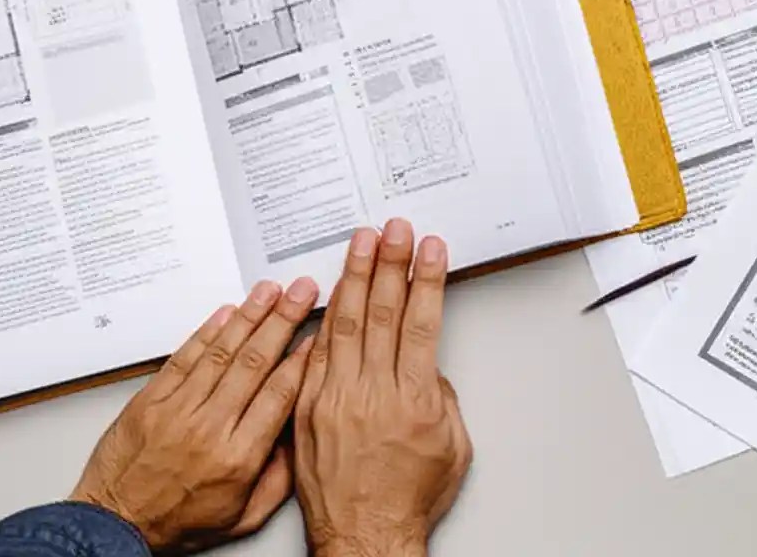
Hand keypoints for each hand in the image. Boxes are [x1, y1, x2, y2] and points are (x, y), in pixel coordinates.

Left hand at [71, 277, 320, 553]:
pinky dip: (206, 331)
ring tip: (270, 291)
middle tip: (302, 291)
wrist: (113, 525)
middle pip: (256, 362)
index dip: (301, 360)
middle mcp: (209, 428)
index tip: (317, 336)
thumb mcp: (243, 517)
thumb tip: (300, 440)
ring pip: (221, 353)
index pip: (279, 394)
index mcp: (238, 457)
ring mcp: (177, 410)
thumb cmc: (177, 522)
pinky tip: (226, 312)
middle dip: (283, 320)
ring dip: (250, 316)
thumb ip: (279, 480)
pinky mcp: (150, 400)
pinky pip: (184, 358)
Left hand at [295, 220, 472, 556]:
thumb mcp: (451, 447)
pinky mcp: (305, 409)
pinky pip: (312, 355)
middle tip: (394, 230)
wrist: (363, 537)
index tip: (430, 248)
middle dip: (390, 263)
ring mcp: (333, 399)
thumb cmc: (409, 499)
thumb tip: (426, 365)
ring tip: (361, 244)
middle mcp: (370, 394)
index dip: (426, 279)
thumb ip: (440, 397)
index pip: (420, 323)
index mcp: (412, 401)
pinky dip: (321, 320)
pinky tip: (329, 293)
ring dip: (355, 278)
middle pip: (383, 313)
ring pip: (344, 325)